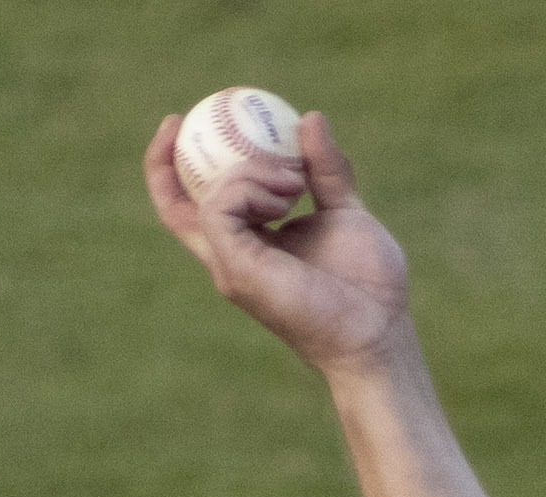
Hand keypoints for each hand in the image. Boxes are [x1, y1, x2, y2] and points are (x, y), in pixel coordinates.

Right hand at [142, 109, 410, 378]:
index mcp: (250, 244)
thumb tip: (310, 118)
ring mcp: (230, 265)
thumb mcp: (347, 211)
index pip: (196, 201)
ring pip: (207, 197)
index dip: (181, 161)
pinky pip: (221, 209)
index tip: (196, 119)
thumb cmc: (368, 286)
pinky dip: (248, 188)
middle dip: (166, 157)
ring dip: (247, 172)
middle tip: (183, 116)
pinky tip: (287, 196)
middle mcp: (230, 256)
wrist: (379, 330)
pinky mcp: (238, 270)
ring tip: (294, 181)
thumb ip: (327, 170)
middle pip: (174, 205)